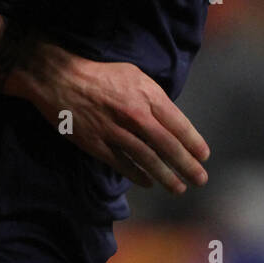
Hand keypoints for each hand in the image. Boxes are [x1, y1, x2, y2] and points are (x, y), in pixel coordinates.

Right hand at [7, 42, 210, 194]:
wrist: (60, 78)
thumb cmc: (100, 74)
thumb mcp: (134, 75)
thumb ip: (153, 97)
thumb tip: (171, 118)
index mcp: (146, 95)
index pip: (178, 123)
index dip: (193, 142)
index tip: (203, 156)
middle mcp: (134, 114)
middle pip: (167, 145)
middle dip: (187, 165)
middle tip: (200, 179)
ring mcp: (115, 131)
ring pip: (147, 159)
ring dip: (166, 176)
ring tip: (178, 188)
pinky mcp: (97, 144)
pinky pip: (122, 164)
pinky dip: (137, 175)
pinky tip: (148, 183)